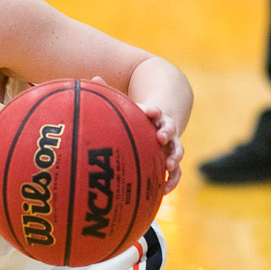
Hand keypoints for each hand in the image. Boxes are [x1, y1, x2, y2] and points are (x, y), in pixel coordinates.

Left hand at [96, 76, 185, 195]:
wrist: (160, 121)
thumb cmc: (137, 116)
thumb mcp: (127, 105)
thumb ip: (111, 93)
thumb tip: (93, 78)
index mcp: (154, 115)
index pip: (155, 110)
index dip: (152, 111)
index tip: (148, 111)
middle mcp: (165, 129)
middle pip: (169, 128)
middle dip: (166, 131)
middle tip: (160, 136)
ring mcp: (170, 145)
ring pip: (177, 150)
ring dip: (174, 157)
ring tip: (167, 166)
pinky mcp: (171, 160)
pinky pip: (176, 172)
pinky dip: (171, 180)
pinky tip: (163, 190)